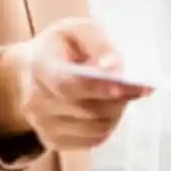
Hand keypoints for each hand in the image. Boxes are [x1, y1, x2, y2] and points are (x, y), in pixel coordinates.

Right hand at [0, 17, 149, 150]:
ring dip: (116, 113)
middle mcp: (35, 100)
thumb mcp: (76, 29)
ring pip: (93, 128)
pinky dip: (108, 125)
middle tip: (138, 87)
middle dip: (117, 100)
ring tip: (122, 95)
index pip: (67, 84)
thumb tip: (116, 66)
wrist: (32, 69)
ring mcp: (42, 124)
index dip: (97, 88)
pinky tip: (109, 109)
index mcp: (39, 65)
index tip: (122, 85)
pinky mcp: (53, 141)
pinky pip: (92, 141)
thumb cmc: (61, 46)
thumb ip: (97, 42)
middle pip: (85, 110)